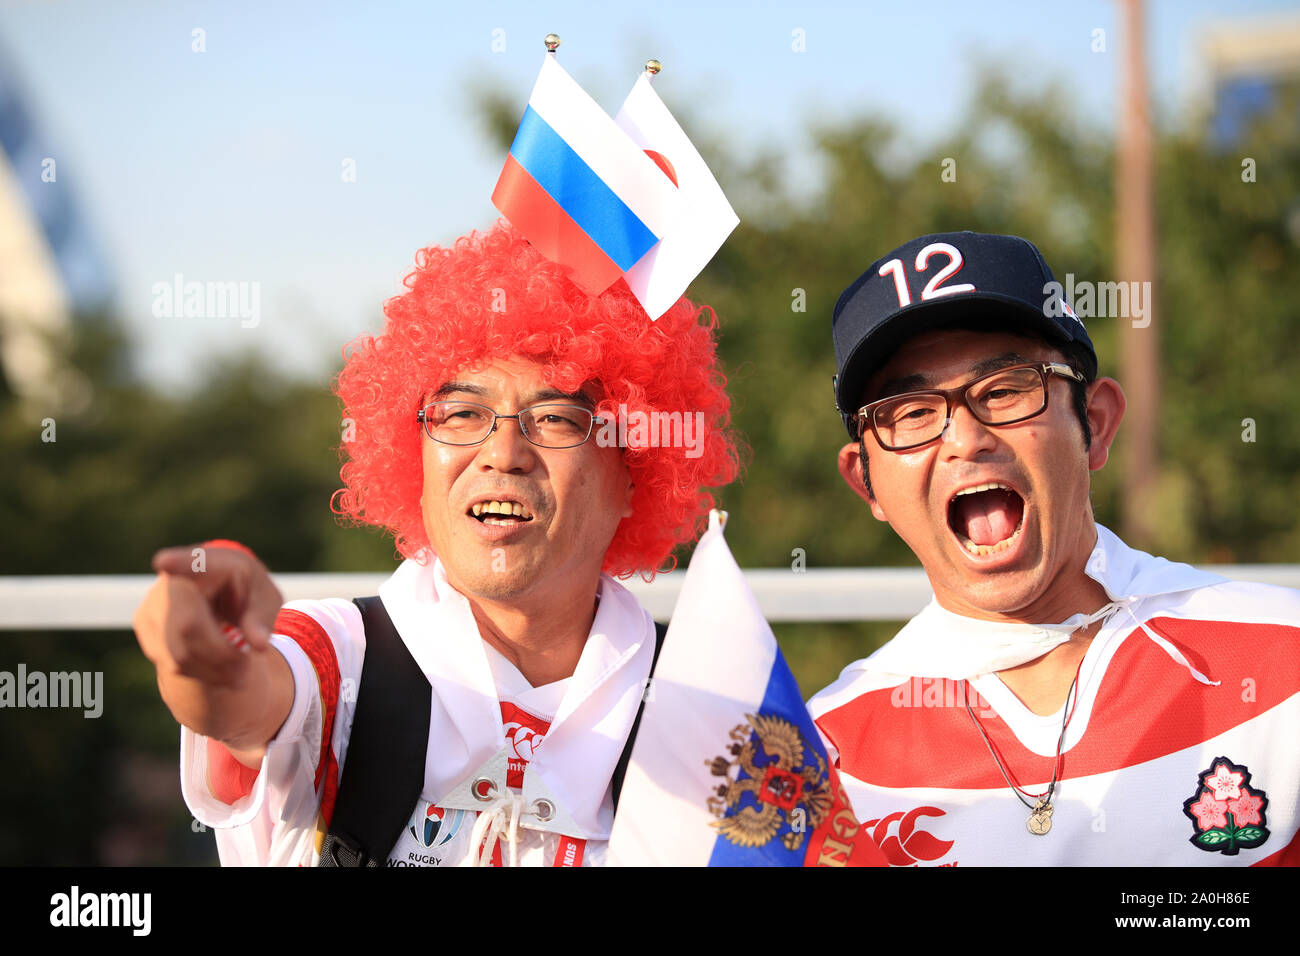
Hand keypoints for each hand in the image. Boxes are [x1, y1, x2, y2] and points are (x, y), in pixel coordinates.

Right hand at [133, 543, 287, 747]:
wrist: (218, 588)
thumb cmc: (246, 591)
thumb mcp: (265, 599)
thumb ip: (263, 617)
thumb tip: (260, 644)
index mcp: (207, 563)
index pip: (191, 562)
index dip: (177, 563)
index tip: (164, 562)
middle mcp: (171, 580)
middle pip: (187, 628)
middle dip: (221, 655)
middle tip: (247, 669)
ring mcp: (151, 603)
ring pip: (177, 652)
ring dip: (212, 670)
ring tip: (239, 672)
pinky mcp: (145, 625)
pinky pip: (169, 661)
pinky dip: (199, 672)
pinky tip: (218, 669)